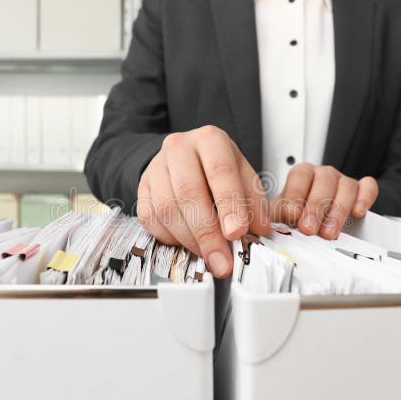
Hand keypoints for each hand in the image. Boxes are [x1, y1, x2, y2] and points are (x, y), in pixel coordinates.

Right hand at [137, 125, 269, 277]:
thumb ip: (254, 202)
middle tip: (222, 259)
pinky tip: (187, 243)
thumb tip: (258, 229)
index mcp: (210, 140)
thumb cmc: (218, 169)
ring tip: (209, 255)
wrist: (186, 160)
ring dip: (189, 240)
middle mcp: (179, 148)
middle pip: (189, 192)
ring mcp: (156, 167)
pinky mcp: (142, 187)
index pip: (220, 171)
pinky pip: (150, 218)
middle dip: (207, 233)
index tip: (236, 233)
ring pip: (167, 208)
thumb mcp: (244, 177)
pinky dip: (170, 237)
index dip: (229, 205)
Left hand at [270, 163, 377, 238]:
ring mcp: (343, 182)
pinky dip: (365, 198)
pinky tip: (358, 212)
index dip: (296, 194)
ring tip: (329, 233)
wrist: (312, 220)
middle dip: (316, 207)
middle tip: (309, 229)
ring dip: (338, 211)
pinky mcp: (361, 191)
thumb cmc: (296, 216)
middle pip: (324, 181)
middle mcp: (323, 175)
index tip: (291, 215)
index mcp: (302, 175)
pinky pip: (368, 188)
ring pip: (346, 187)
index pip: (300, 175)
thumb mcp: (279, 216)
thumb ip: (271, 218)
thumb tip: (260, 228)